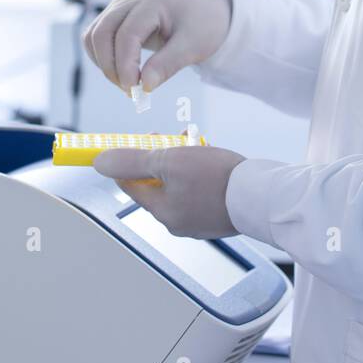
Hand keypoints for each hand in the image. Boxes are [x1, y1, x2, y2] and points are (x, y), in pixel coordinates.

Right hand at [82, 0, 231, 94]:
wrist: (208, 6)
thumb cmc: (204, 24)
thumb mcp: (193, 47)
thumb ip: (168, 65)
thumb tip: (146, 87)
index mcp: (154, 0)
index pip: (127, 34)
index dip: (125, 65)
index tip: (134, 91)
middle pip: (102, 32)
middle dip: (110, 66)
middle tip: (129, 91)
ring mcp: (122, 0)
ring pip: (94, 34)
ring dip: (103, 62)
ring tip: (126, 82)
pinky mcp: (118, 9)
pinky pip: (98, 33)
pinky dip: (103, 54)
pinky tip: (121, 68)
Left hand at [92, 144, 244, 237]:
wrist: (263, 196)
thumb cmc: (218, 179)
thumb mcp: (169, 160)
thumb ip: (132, 161)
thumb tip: (100, 162)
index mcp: (161, 211)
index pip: (130, 185)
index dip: (129, 160)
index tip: (135, 142)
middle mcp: (176, 222)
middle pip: (155, 185)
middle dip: (160, 158)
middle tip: (171, 139)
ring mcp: (198, 222)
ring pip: (178, 187)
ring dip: (181, 163)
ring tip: (195, 145)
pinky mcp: (216, 217)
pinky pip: (198, 193)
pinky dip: (199, 175)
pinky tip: (211, 161)